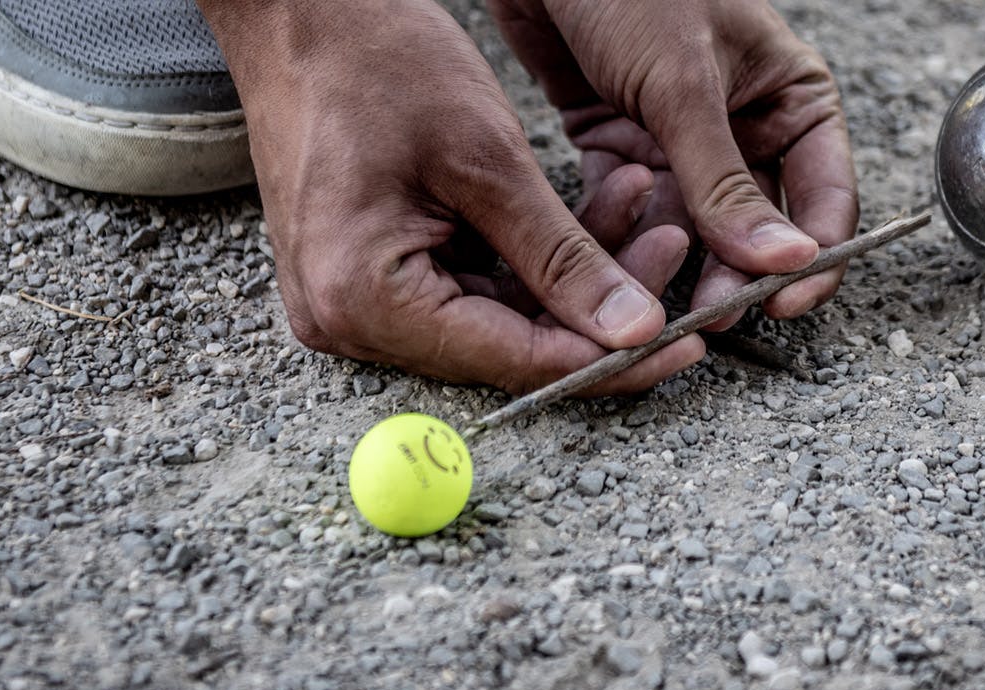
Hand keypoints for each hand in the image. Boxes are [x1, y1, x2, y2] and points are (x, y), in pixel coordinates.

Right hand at [195, 0, 704, 393]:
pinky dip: (538, 249)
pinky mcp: (378, 271)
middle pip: (512, 344)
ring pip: (505, 313)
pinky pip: (478, 281)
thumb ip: (561, 256)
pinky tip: (596, 199)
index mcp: (368, 300)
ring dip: (577, 266)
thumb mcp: (487, 157)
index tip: (683, 345)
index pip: (515, 361)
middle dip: (601, 301)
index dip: (609, 359)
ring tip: (638, 196)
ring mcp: (360, 299)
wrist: (301, 14)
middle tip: (673, 243)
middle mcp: (353, 319)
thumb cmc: (377, 63)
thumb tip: (634, 332)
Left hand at [491, 0, 859, 330]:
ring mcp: (686, 143)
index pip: (824, 198)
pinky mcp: (626, 149)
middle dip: (737, 277)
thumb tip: (787, 261)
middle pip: (758, 229)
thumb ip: (725, 180)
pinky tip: (618, 256)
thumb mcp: (684, 83)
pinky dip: (628, 239)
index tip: (783, 304)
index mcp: (793, 99)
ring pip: (694, 232)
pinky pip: (636, 214)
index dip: (811, 259)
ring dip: (679, 270)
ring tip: (658, 306)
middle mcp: (747, 127)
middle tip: (709, 321)